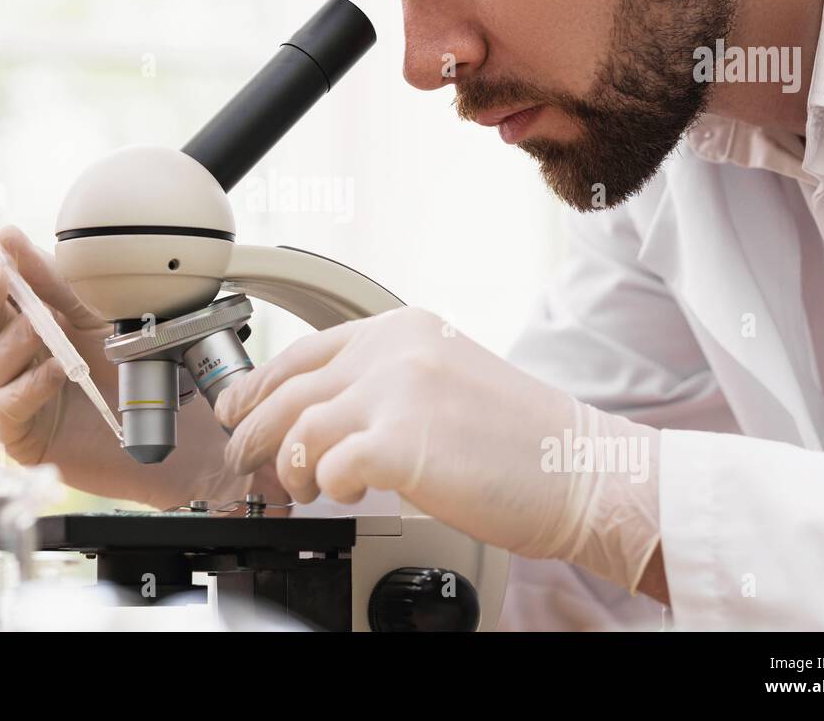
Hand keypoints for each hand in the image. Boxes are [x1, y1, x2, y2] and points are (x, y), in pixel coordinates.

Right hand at [0, 224, 253, 508]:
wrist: (174, 429)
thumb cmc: (140, 368)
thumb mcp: (101, 312)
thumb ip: (58, 282)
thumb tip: (10, 241)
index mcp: (36, 316)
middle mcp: (22, 354)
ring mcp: (20, 394)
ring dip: (14, 340)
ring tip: (38, 327)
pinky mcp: (26, 433)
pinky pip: (11, 405)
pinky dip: (31, 385)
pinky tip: (54, 371)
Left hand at [214, 306, 661, 591]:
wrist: (584, 472)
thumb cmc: (525, 441)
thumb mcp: (447, 382)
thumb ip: (387, 383)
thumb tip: (324, 414)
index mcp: (405, 329)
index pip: (306, 350)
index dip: (262, 383)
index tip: (239, 406)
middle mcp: (396, 350)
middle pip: (290, 388)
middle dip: (255, 429)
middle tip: (244, 457)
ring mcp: (397, 393)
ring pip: (299, 428)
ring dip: (290, 466)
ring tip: (300, 486)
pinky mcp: (401, 444)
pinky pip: (328, 468)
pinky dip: (328, 488)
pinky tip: (349, 495)